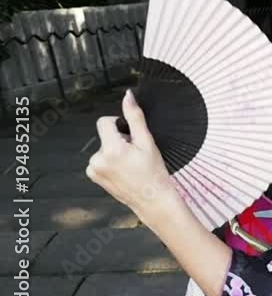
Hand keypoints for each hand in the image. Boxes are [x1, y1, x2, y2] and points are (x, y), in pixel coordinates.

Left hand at [87, 89, 180, 222]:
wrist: (153, 199)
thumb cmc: (154, 172)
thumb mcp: (147, 142)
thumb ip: (135, 116)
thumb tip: (127, 96)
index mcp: (111, 149)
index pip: (104, 122)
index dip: (119, 125)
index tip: (130, 136)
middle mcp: (98, 160)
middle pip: (105, 136)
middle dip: (119, 140)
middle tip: (135, 155)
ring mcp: (94, 169)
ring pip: (103, 147)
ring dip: (115, 151)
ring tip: (130, 165)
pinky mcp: (94, 176)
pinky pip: (99, 159)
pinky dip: (110, 162)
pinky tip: (123, 171)